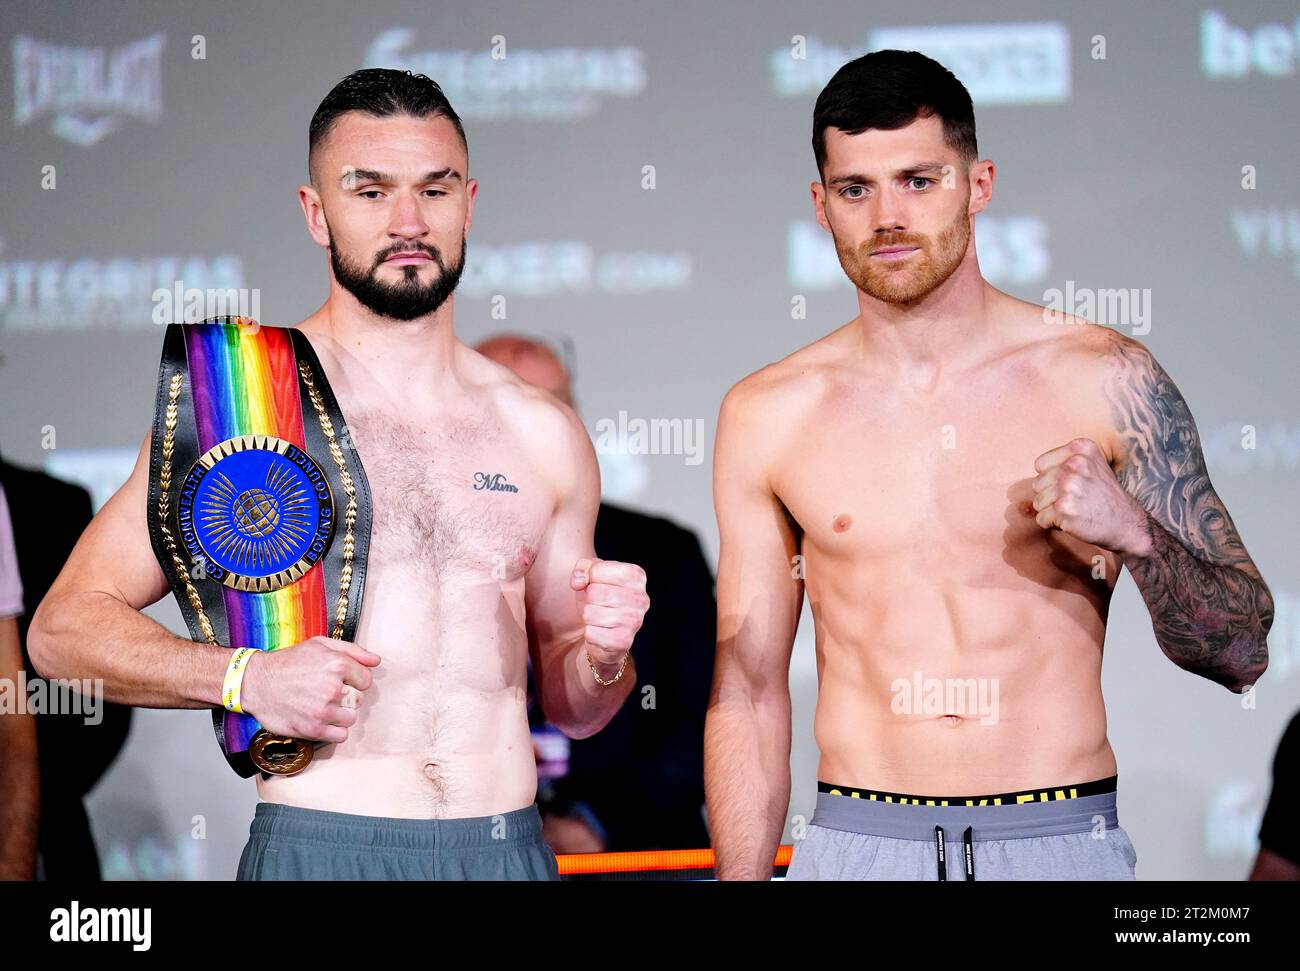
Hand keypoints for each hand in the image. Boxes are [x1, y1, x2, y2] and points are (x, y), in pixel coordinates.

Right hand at [240, 637, 380, 744]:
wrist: (256, 682)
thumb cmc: (289, 662)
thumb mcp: (320, 645)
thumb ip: (352, 651)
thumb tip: (376, 661)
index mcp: (337, 664)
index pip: (367, 680)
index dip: (354, 680)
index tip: (341, 680)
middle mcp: (333, 687)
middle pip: (359, 700)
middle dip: (347, 697)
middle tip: (326, 692)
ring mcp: (323, 710)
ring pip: (351, 718)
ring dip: (340, 714)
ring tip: (322, 706)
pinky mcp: (313, 729)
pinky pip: (341, 735)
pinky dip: (333, 730)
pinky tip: (321, 720)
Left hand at [570, 557, 648, 671]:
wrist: (607, 632)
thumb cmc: (601, 598)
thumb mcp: (592, 574)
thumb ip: (584, 566)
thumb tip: (578, 582)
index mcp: (636, 576)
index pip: (597, 570)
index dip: (590, 578)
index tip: (597, 584)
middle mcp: (640, 598)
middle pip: (594, 592)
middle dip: (589, 599)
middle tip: (598, 604)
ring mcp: (634, 621)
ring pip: (591, 613)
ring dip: (588, 616)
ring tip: (599, 617)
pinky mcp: (623, 641)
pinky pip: (591, 633)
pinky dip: (590, 633)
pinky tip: (601, 631)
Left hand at [1031, 437, 1151, 555]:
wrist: (1128, 524)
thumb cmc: (1104, 497)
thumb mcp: (1088, 470)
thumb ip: (1056, 472)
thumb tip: (1019, 502)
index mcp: (1081, 448)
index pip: (1040, 464)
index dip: (1052, 479)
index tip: (1074, 485)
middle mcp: (1075, 463)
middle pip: (1037, 483)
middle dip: (1051, 496)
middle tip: (1077, 501)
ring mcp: (1069, 486)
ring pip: (1037, 502)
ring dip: (1052, 511)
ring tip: (1076, 510)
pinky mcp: (1064, 508)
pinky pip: (1041, 518)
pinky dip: (1053, 524)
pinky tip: (1074, 520)